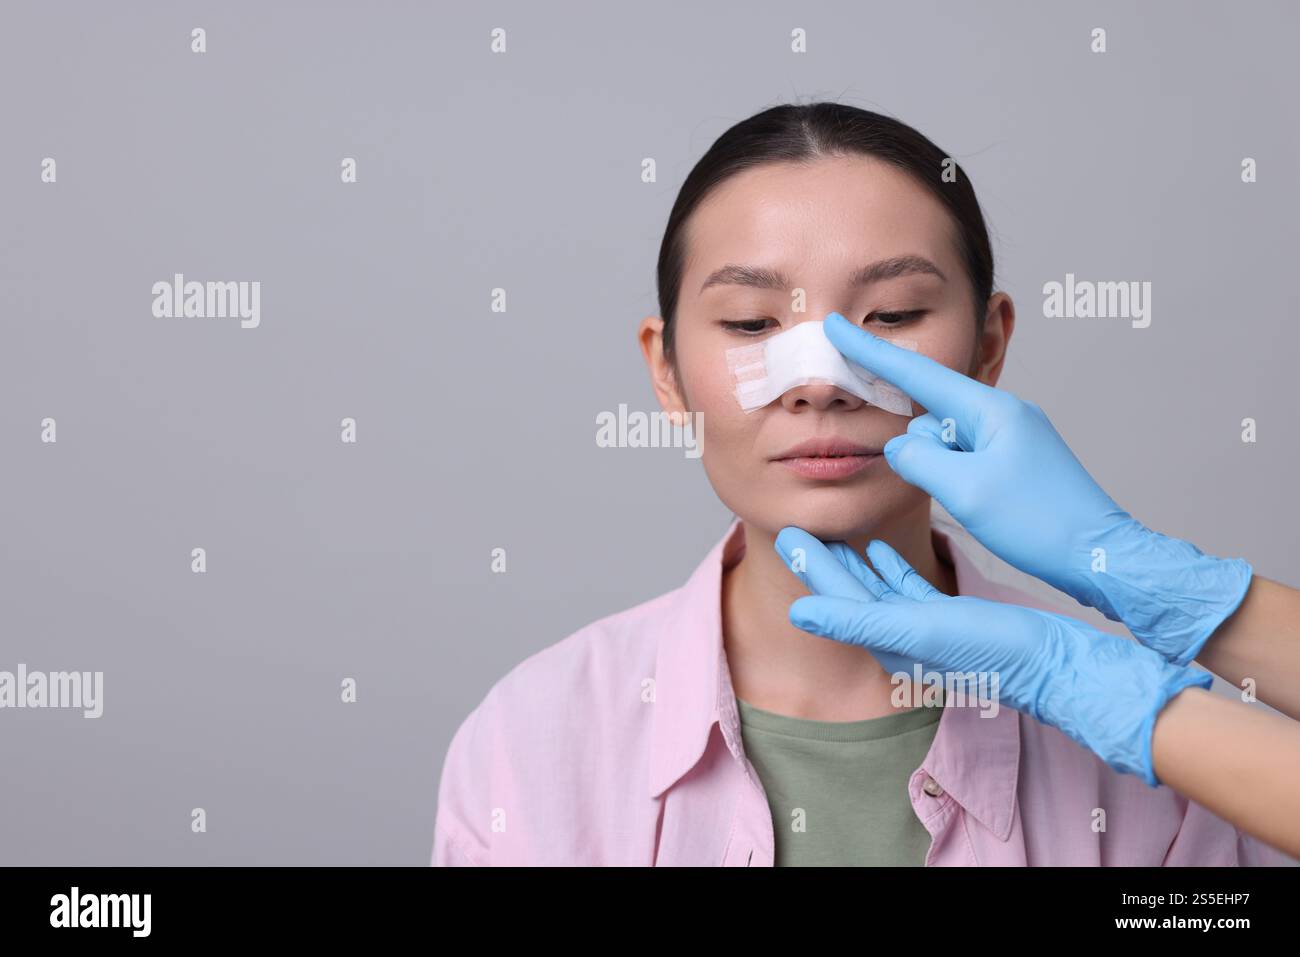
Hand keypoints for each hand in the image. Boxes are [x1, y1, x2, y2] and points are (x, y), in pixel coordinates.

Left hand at [774, 525, 1212, 786]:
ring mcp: (923, 628)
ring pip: (875, 588)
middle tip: (794, 528)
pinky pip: (908, 588)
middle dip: (822, 562)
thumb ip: (855, 619)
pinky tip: (881, 547)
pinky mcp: (948, 617)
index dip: (810, 566)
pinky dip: (891, 567)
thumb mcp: (915, 631)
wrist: (1053, 663)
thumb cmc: (988, 650)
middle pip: (849, 592)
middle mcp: (898, 638)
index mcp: (885, 642)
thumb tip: (796, 612)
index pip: (836, 598)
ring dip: (852, 562)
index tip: (785, 533)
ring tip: (830, 534)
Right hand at [821, 310, 1252, 666]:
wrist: (1101, 557)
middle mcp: (1003, 415)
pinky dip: (952, 473)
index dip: (870, 353)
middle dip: (914, 437)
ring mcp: (1011, 439)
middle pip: (930, 411)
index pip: (917, 374)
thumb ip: (918, 460)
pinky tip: (967, 499)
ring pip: (946, 440)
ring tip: (972, 503)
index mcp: (992, 411)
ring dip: (938, 467)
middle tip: (926, 463)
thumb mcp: (965, 491)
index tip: (835, 327)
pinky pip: (964, 456)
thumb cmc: (1042, 524)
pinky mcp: (1014, 463)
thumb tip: (900, 446)